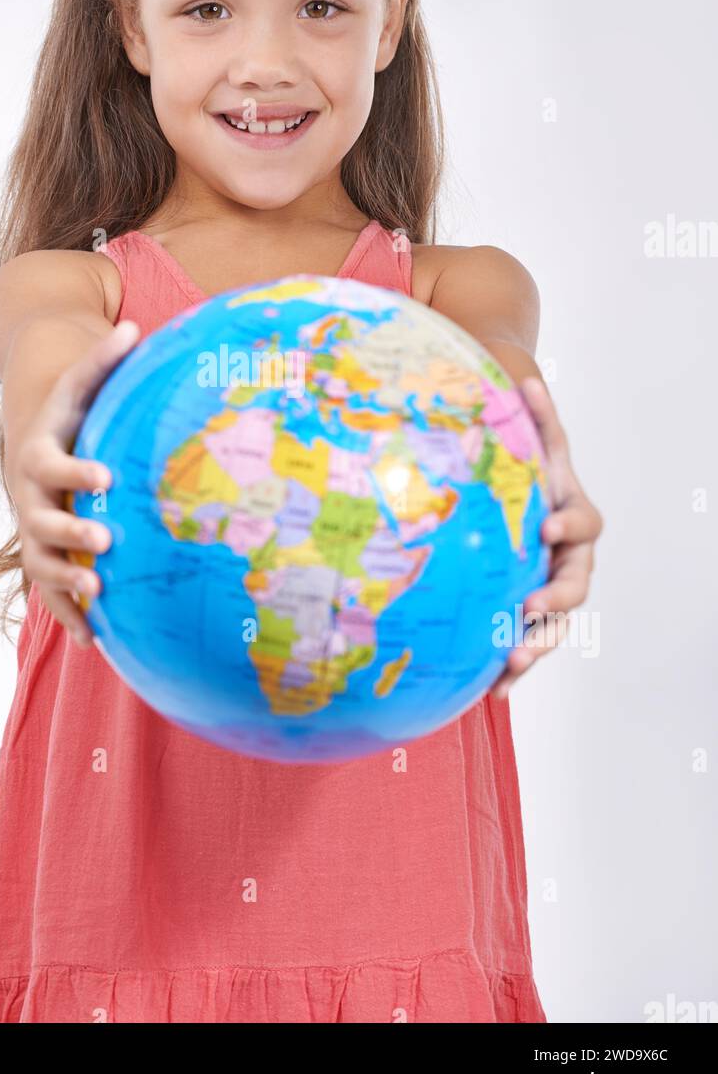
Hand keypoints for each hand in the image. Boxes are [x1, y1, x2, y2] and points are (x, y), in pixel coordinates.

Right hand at [11, 319, 139, 647]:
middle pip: (40, 520)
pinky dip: (69, 616)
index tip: (106, 475)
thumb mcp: (82, 383)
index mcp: (38, 454)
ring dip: (67, 582)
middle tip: (105, 539)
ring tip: (101, 594)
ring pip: (40, 563)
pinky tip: (97, 641)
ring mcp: (33, 532)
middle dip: (71, 531)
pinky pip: (51, 594)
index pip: (52, 464)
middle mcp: (28, 497)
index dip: (75, 471)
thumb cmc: (70, 412)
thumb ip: (104, 359)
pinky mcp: (45, 559)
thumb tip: (133, 327)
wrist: (36, 440)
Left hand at [489, 374, 603, 699]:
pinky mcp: (528, 613)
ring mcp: (551, 585)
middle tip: (530, 607)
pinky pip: (529, 643)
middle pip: (576, 581)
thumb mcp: (528, 439)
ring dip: (538, 644)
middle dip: (556, 598)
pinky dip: (514, 667)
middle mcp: (568, 553)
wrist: (514, 489)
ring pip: (557, 623)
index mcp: (570, 512)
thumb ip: (535, 416)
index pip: (582, 519)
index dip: (568, 522)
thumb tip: (529, 380)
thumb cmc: (521, 462)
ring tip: (512, 661)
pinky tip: (492, 693)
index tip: (544, 527)